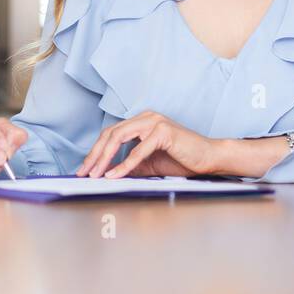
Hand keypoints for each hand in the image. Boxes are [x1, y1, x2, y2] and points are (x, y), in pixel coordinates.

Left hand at [73, 111, 221, 178]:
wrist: (209, 158)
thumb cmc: (182, 160)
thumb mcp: (149, 164)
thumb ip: (130, 166)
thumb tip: (107, 175)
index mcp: (141, 122)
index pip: (111, 134)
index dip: (96, 151)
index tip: (86, 168)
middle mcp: (146, 117)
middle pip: (111, 134)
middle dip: (95, 155)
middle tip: (84, 172)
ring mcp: (154, 122)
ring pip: (119, 137)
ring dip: (105, 158)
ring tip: (95, 174)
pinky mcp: (163, 131)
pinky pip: (138, 150)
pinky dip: (124, 164)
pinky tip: (114, 175)